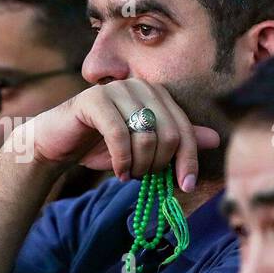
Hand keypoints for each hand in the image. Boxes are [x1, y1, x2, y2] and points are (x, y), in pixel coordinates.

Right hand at [13, 79, 219, 191]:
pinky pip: (119, 134)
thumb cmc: (102, 145)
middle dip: (159, 164)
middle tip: (143, 177)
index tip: (186, 186)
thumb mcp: (143, 148)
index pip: (185, 128)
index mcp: (157, 94)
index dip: (189, 159)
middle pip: (170, 132)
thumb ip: (175, 141)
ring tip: (128, 174)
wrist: (58, 143)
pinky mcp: (94, 100)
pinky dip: (122, 160)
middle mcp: (140, 86)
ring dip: (140, 164)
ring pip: (146, 134)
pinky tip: (118, 172)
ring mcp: (117, 89)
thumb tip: (215, 139)